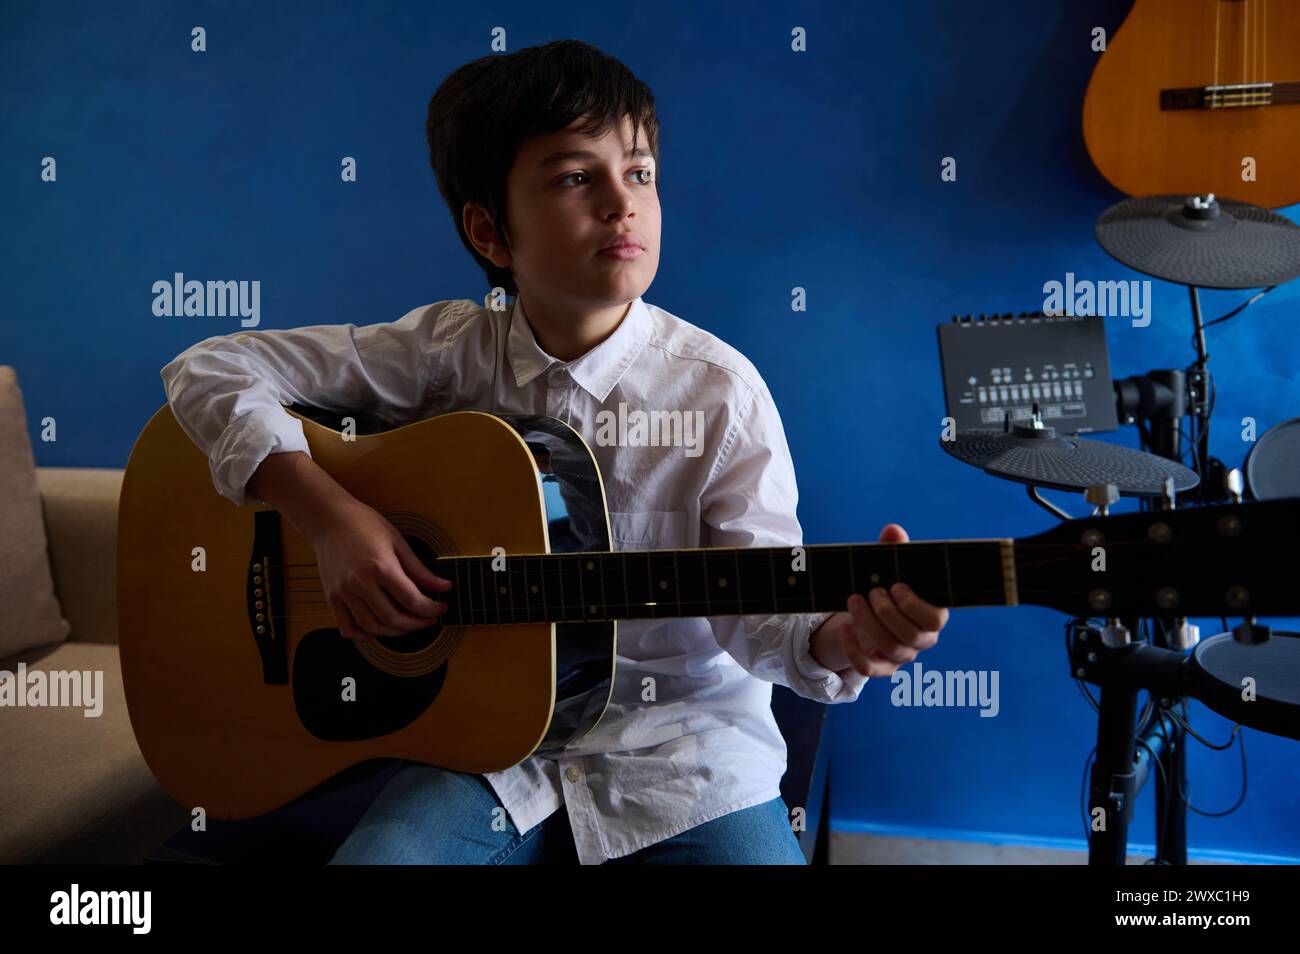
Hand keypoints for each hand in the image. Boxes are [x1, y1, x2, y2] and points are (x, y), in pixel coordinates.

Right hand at [310, 498, 452, 640]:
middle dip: (416, 624)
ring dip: (394, 632)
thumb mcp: (398, 543)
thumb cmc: (364, 525)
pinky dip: (364, 635)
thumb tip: (444, 587)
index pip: (412, 601)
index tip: (440, 608)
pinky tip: (378, 629)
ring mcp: (343, 593)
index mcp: (381, 567)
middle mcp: (360, 583)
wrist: (329, 519)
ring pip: (372, 627)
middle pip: (393, 619)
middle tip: (428, 619)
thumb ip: (420, 570)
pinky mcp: (331, 597)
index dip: (431, 609)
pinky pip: (347, 628)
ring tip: (407, 624)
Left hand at [822, 523, 949, 676]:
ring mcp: (903, 656)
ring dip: (869, 624)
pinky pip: (870, 669)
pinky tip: (843, 629)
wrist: (867, 613)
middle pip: (911, 635)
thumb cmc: (885, 588)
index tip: (895, 585)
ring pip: (891, 649)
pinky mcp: (882, 667)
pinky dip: (853, 650)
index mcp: (932, 615)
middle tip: (871, 592)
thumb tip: (893, 530)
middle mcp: (922, 639)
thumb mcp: (888, 569)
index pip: (935, 619)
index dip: (915, 605)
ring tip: (854, 601)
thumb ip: (893, 550)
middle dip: (887, 612)